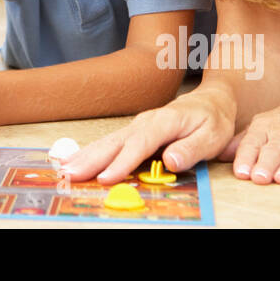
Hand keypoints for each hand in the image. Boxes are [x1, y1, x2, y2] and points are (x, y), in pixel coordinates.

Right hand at [62, 86, 237, 184]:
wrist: (212, 102)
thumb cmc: (214, 121)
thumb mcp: (213, 136)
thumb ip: (192, 149)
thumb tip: (170, 161)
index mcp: (165, 121)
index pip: (141, 143)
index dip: (122, 162)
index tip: (106, 178)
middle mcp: (146, 121)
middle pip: (115, 141)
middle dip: (91, 158)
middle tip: (69, 174)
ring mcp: (137, 125)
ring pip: (108, 141)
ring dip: (86, 155)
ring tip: (65, 169)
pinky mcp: (134, 132)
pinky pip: (110, 143)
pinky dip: (91, 152)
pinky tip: (75, 160)